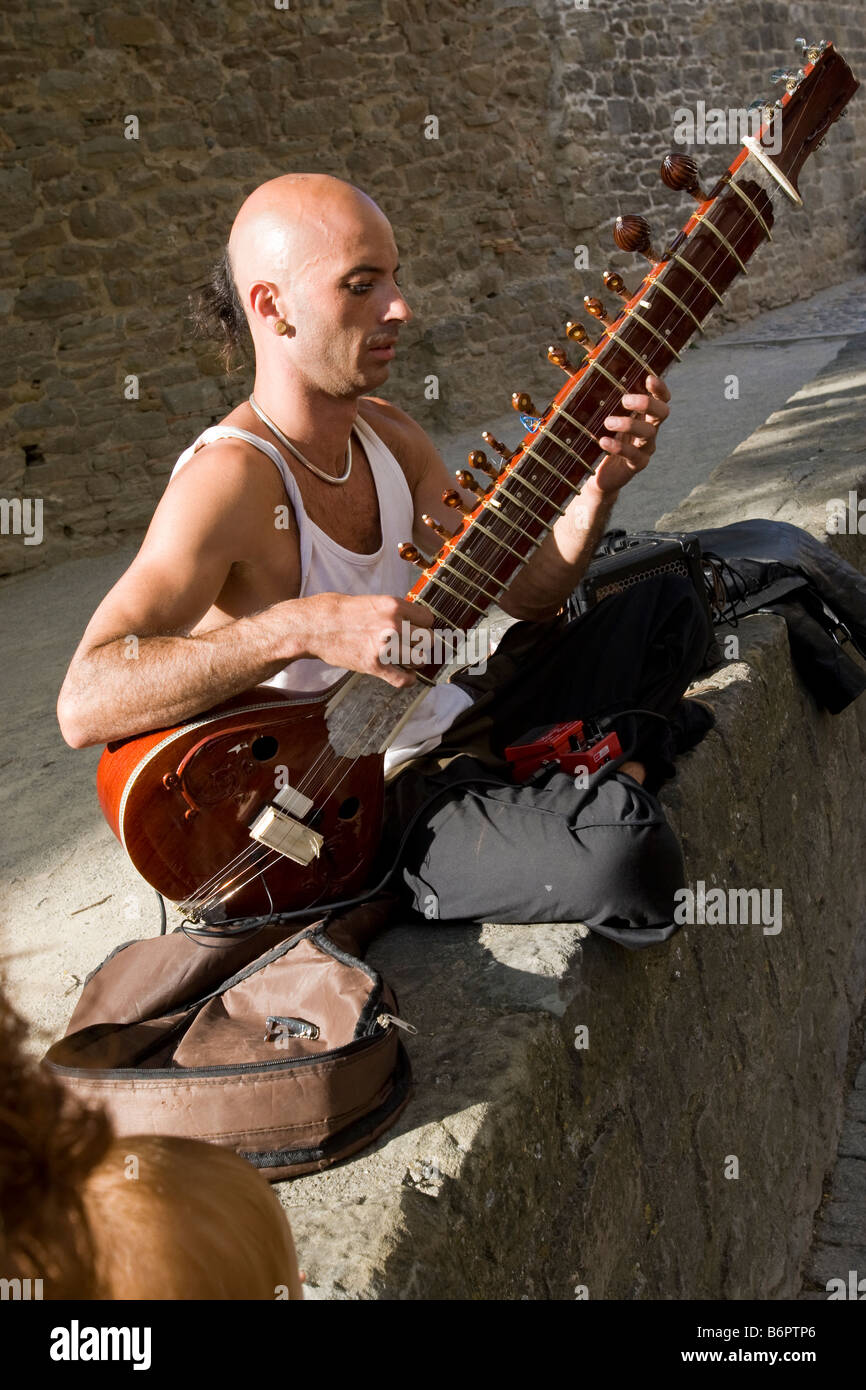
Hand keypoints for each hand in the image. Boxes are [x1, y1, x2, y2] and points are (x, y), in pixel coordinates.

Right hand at [299, 592, 435, 688]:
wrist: (313, 626)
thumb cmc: (336, 611)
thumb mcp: (369, 601)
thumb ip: (390, 611)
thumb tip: (407, 619)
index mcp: (393, 606)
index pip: (428, 619)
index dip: (424, 625)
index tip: (419, 629)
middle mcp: (393, 626)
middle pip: (428, 640)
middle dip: (423, 643)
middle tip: (414, 645)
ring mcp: (385, 647)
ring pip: (419, 660)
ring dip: (415, 661)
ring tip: (409, 659)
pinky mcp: (374, 666)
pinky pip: (402, 679)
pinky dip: (408, 680)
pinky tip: (407, 676)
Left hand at [594, 375, 670, 493]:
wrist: (595, 474)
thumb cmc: (597, 437)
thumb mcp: (597, 416)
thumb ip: (596, 396)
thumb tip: (577, 369)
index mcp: (643, 413)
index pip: (660, 397)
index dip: (659, 388)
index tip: (648, 378)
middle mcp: (649, 428)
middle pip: (662, 412)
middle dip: (646, 403)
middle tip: (624, 400)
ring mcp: (645, 447)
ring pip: (648, 433)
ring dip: (629, 424)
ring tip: (608, 422)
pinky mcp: (637, 464)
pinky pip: (634, 455)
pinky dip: (619, 447)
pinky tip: (604, 441)